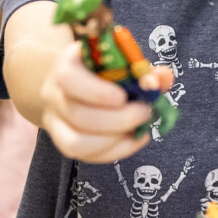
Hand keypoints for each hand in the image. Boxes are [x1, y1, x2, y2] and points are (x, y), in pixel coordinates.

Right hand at [38, 41, 169, 162]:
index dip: (97, 92)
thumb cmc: (101, 68)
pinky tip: (135, 139)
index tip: (123, 97)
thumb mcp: (119, 60)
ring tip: (139, 128)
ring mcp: (55, 121)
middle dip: (118, 120)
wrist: (72, 80)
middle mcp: (54, 95)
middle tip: (145, 112)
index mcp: (66, 65)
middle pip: (78, 115)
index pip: (69, 79)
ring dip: (114, 141)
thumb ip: (143, 69)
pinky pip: (85, 156)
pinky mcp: (63, 142)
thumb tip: (163, 78)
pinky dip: (116, 152)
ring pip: (75, 143)